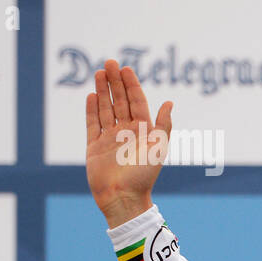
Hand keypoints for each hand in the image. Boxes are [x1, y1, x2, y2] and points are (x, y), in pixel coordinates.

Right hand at [85, 59, 172, 227]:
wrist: (123, 197)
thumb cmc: (144, 174)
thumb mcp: (159, 148)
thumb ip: (163, 125)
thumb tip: (170, 103)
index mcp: (143, 131)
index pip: (137, 102)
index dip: (132, 85)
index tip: (126, 69)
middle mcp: (126, 132)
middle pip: (120, 101)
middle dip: (115, 82)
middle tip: (110, 63)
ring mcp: (109, 138)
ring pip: (106, 109)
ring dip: (103, 91)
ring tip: (100, 73)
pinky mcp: (94, 146)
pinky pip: (92, 124)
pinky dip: (92, 110)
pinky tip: (92, 96)